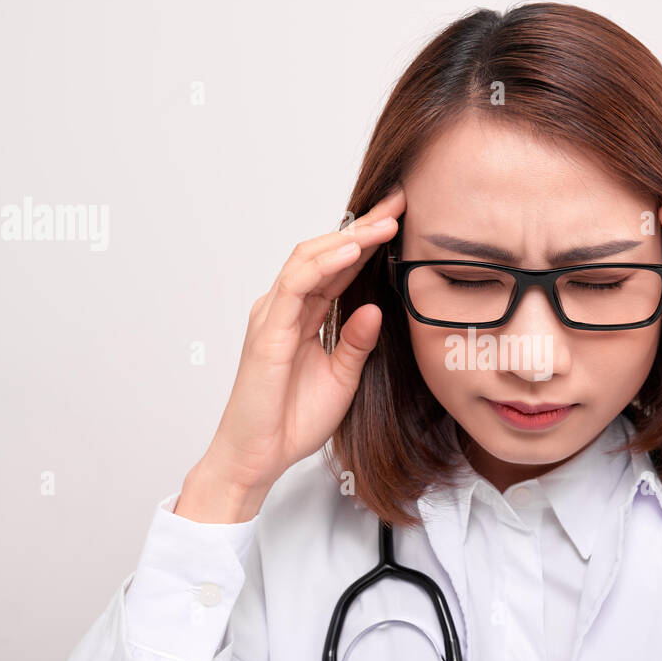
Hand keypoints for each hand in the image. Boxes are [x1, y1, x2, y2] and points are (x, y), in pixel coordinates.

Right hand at [176, 186, 405, 522]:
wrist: (258, 456)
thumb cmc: (290, 420)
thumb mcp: (342, 378)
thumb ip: (356, 342)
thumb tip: (375, 309)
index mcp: (302, 315)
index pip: (338, 266)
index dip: (369, 241)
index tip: (403, 219)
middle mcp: (285, 307)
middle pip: (325, 252)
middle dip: (363, 226)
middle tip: (399, 203)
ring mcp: (273, 315)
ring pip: (309, 258)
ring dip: (349, 237)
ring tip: (385, 221)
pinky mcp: (267, 331)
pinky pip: (296, 285)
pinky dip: (324, 264)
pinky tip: (352, 250)